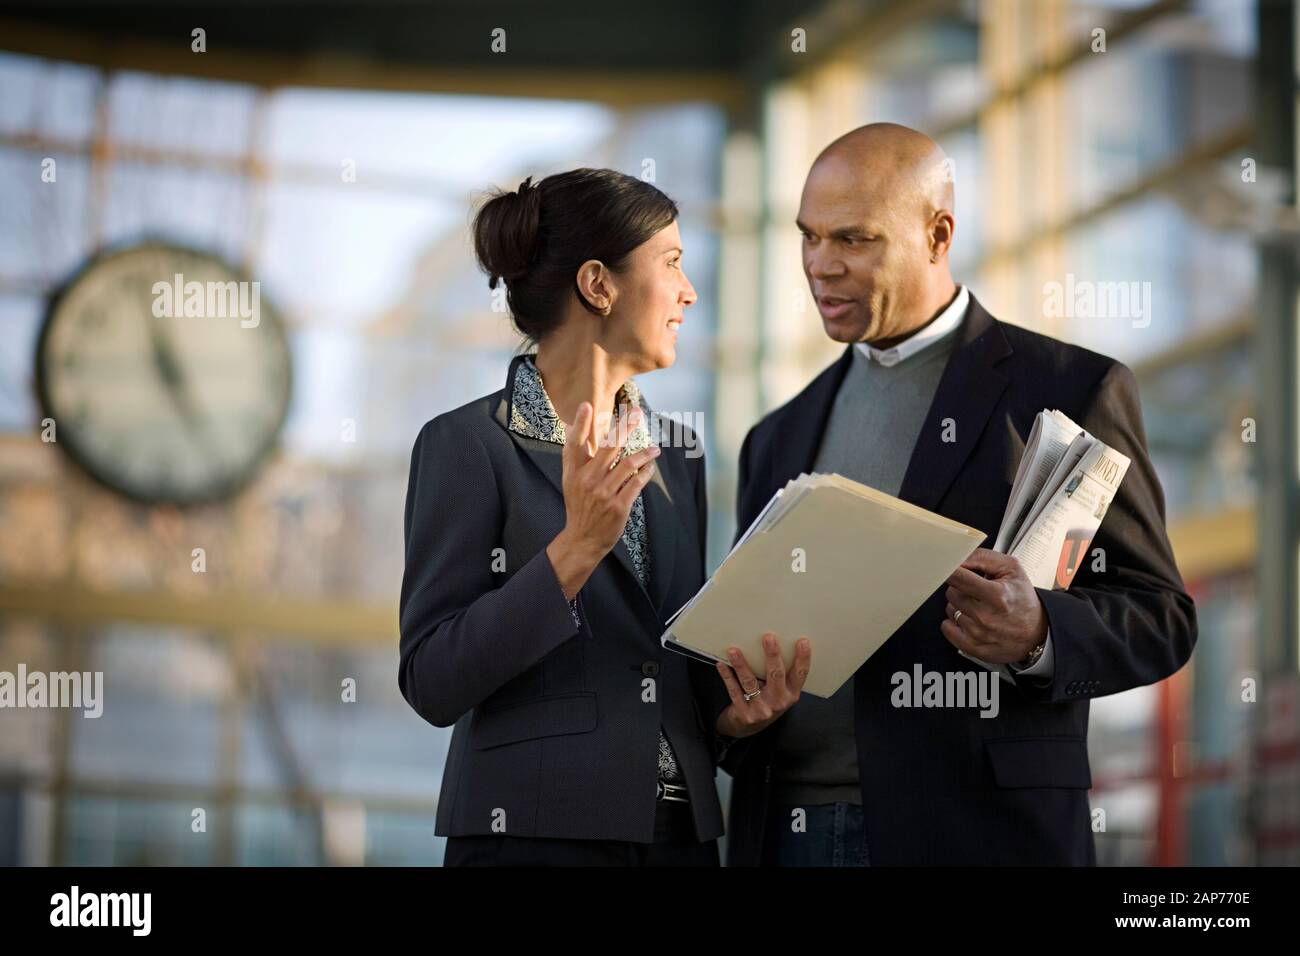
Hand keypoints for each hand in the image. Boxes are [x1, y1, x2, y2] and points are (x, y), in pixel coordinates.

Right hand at [546, 401, 659, 598]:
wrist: (582, 539)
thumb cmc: (579, 505)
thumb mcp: (570, 481)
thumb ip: (573, 455)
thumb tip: (573, 425)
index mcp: (574, 473)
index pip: (575, 443)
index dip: (581, 424)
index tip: (587, 405)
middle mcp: (588, 480)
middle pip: (609, 447)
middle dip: (624, 427)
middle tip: (636, 412)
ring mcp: (604, 493)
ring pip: (628, 464)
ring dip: (644, 453)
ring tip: (655, 449)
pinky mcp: (619, 506)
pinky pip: (637, 483)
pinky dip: (646, 472)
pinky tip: (651, 466)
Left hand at [714, 633, 810, 738]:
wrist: (749, 727)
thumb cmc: (767, 702)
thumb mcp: (780, 692)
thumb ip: (781, 674)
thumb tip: (774, 643)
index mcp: (791, 694)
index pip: (800, 674)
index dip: (803, 658)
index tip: (802, 641)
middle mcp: (779, 702)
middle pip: (776, 675)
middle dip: (773, 655)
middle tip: (768, 638)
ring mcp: (762, 709)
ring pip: (750, 682)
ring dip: (741, 665)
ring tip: (734, 651)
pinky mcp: (745, 714)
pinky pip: (734, 691)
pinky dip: (727, 676)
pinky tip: (722, 665)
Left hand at [941, 548, 1046, 664]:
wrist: (1036, 633)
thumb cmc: (1022, 599)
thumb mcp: (1011, 569)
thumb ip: (982, 557)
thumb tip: (959, 559)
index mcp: (996, 595)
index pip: (957, 577)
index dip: (951, 570)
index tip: (949, 568)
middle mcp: (985, 616)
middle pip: (951, 592)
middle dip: (961, 589)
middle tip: (978, 591)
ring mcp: (978, 634)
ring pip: (950, 609)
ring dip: (960, 606)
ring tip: (979, 606)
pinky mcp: (972, 647)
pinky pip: (946, 627)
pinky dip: (955, 622)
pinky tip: (970, 619)